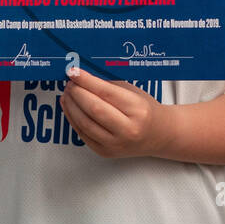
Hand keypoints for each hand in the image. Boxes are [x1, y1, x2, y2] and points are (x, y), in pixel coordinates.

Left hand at [59, 68, 176, 158]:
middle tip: (70, 82)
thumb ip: (108, 85)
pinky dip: (72, 118)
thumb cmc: (144, 110)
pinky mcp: (105, 152)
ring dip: (71, 105)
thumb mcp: (133, 92)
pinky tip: (69, 106)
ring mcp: (116, 144)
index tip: (74, 71)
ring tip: (67, 93)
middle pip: (94, 108)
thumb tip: (81, 77)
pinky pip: (83, 134)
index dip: (86, 81)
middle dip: (77, 93)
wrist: (157, 135)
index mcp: (138, 110)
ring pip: (85, 123)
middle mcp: (128, 129)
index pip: (106, 92)